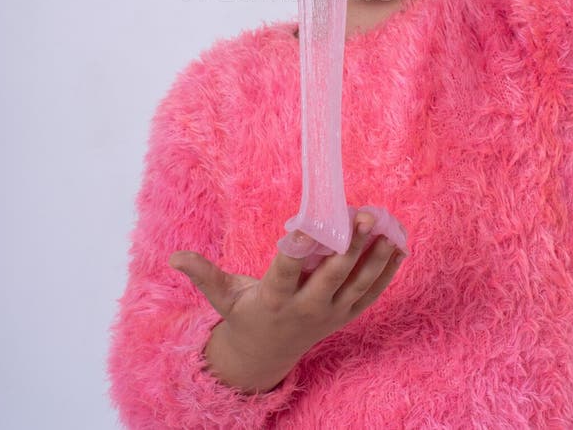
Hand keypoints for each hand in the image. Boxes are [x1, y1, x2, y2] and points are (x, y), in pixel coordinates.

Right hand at [169, 210, 406, 365]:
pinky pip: (371, 294)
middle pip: (332, 276)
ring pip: (359, 284)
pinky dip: (387, 272)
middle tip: (364, 216)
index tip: (307, 224)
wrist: (265, 356)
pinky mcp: (345, 316)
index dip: (298, 248)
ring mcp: (330, 314)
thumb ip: (202, 273)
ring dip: (376, 257)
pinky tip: (398, 247)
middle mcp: (306, 308)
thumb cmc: (243, 314)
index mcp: (275, 298)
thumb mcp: (222, 296)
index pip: (287, 270)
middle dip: (350, 246)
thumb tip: (173, 257)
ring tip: (389, 228)